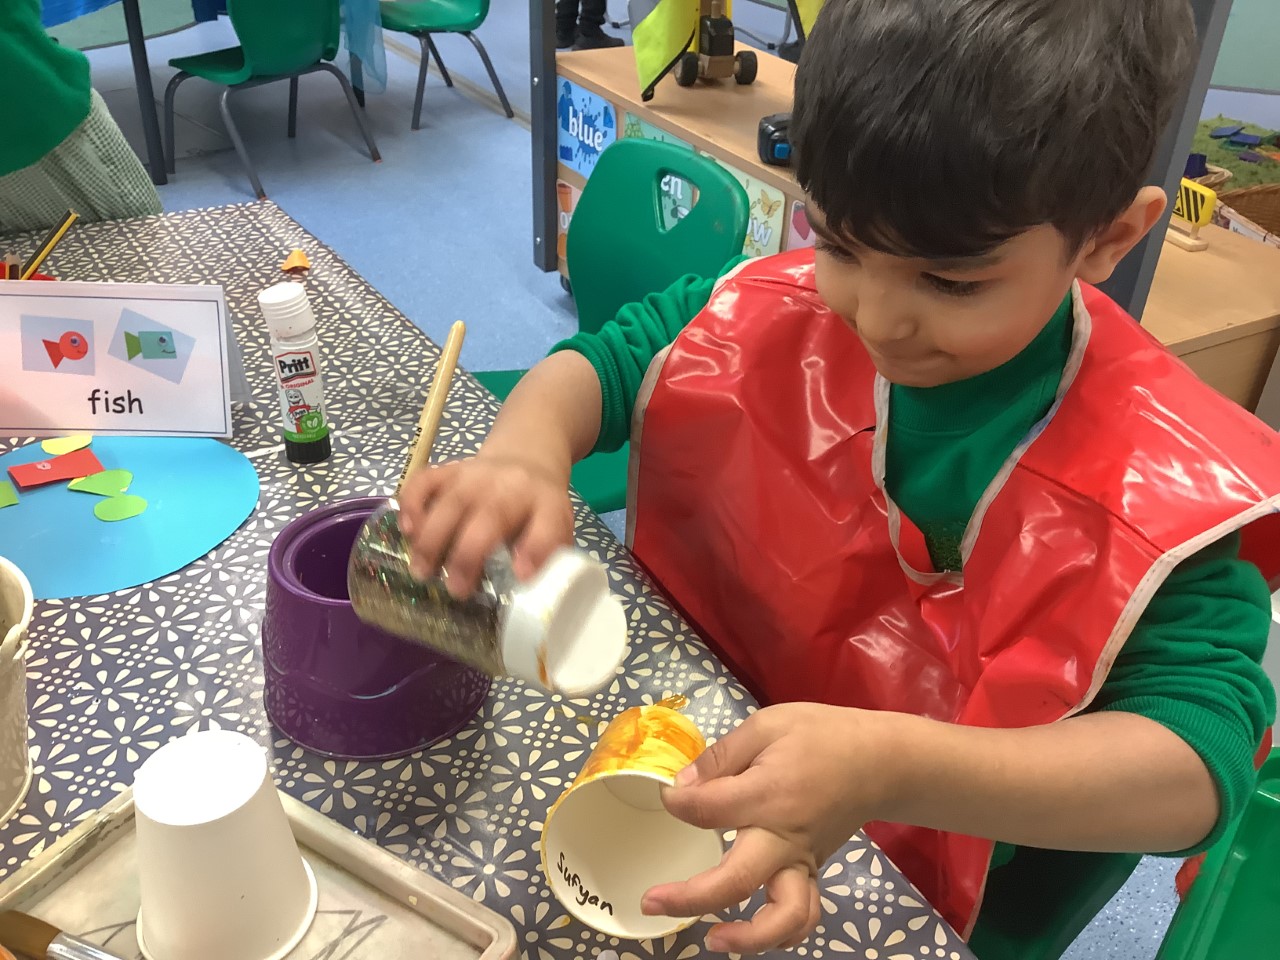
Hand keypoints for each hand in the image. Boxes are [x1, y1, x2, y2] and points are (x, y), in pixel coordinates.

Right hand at [397, 454, 574, 596]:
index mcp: (547, 504)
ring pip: (452, 501)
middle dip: (468, 554)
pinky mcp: (451, 469)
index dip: (536, 549)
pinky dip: (412, 504)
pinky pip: (425, 481)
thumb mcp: (556, 530)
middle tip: (455, 589)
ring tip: (422, 571)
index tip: (521, 576)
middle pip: (491, 514)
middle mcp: (512, 485)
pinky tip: (408, 532)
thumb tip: (530, 595)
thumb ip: (547, 558)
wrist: (526, 460)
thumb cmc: (537, 508)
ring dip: (433, 538)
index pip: (547, 525)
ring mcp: (478, 474)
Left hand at [643, 704, 897, 952]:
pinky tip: (750, 932)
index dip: (677, 802)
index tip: (668, 794)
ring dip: (747, 938)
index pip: (706, 810)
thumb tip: (682, 784)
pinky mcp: (814, 870)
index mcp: (768, 796)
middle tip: (651, 901)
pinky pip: (804, 913)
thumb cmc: (822, 736)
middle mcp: (783, 838)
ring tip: (712, 939)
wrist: (881, 760)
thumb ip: (722, 755)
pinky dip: (781, 933)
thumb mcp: (767, 724)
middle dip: (690, 898)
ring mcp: (802, 861)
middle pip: (735, 882)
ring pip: (783, 917)